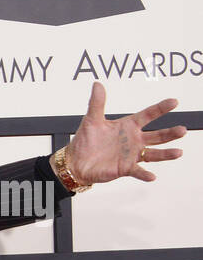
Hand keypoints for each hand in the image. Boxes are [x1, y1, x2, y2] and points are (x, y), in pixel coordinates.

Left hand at [63, 81, 185, 184]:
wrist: (76, 162)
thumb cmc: (85, 141)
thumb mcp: (91, 120)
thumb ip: (97, 103)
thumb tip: (97, 84)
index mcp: (128, 126)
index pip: (148, 115)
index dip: (160, 108)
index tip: (174, 102)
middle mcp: (134, 140)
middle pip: (157, 136)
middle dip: (170, 133)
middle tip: (183, 130)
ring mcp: (131, 155)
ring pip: (153, 154)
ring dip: (165, 154)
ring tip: (178, 152)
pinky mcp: (125, 168)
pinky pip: (137, 171)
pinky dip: (144, 174)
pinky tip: (152, 176)